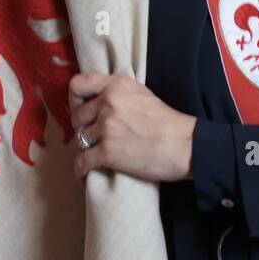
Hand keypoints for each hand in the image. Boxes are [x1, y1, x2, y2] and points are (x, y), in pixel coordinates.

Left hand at [70, 71, 197, 182]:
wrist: (184, 145)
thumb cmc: (167, 122)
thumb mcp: (141, 94)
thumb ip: (117, 94)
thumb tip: (98, 102)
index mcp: (116, 86)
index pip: (77, 84)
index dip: (74, 100)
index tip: (81, 110)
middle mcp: (107, 103)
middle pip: (76, 117)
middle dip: (82, 129)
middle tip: (93, 138)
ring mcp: (106, 127)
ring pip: (79, 140)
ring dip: (86, 150)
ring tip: (95, 157)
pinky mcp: (107, 152)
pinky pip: (81, 162)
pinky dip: (81, 171)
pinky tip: (85, 175)